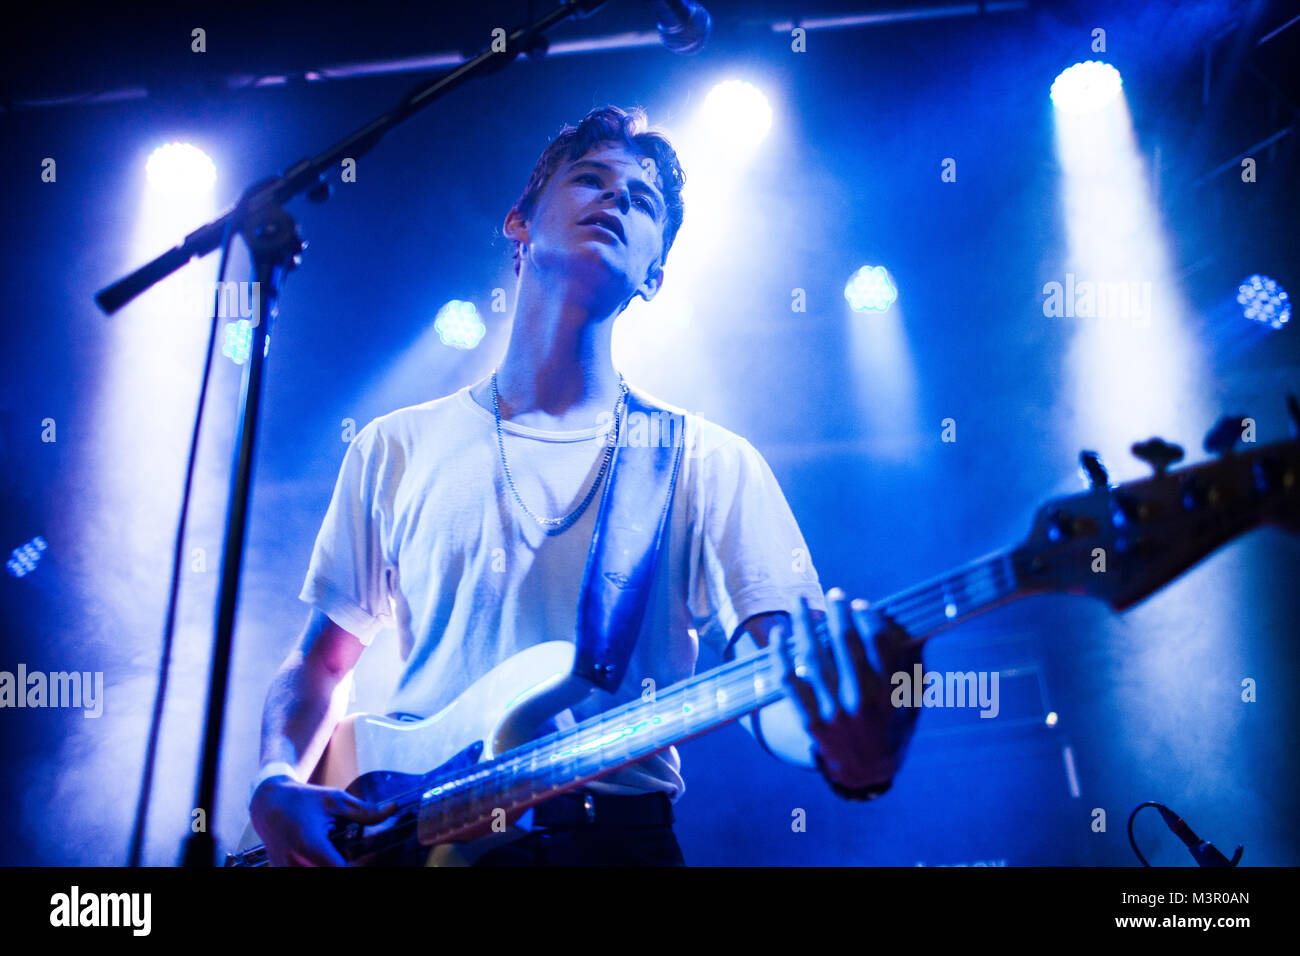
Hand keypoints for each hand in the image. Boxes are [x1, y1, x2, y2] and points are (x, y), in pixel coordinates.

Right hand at [250, 776, 398, 866]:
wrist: (267, 803)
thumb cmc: (302, 799)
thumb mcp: (334, 800)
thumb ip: (364, 811)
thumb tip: (392, 809)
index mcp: (310, 846)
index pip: (342, 869)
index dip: (360, 865)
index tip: (368, 856)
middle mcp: (295, 863)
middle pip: (331, 872)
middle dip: (346, 863)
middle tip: (352, 849)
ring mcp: (286, 869)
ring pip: (319, 872)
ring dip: (331, 864)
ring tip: (335, 849)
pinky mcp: (281, 871)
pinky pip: (307, 871)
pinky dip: (318, 864)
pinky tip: (323, 853)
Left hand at [774, 588, 924, 788]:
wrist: (865, 772)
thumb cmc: (892, 727)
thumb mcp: (913, 701)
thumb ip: (914, 665)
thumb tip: (917, 627)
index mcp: (891, 694)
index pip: (879, 645)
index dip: (868, 619)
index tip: (859, 604)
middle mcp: (862, 702)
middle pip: (845, 644)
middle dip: (837, 613)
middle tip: (833, 593)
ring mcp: (833, 713)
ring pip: (813, 657)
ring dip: (804, 625)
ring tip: (799, 602)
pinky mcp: (810, 722)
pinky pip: (788, 682)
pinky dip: (780, 655)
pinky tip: (779, 634)